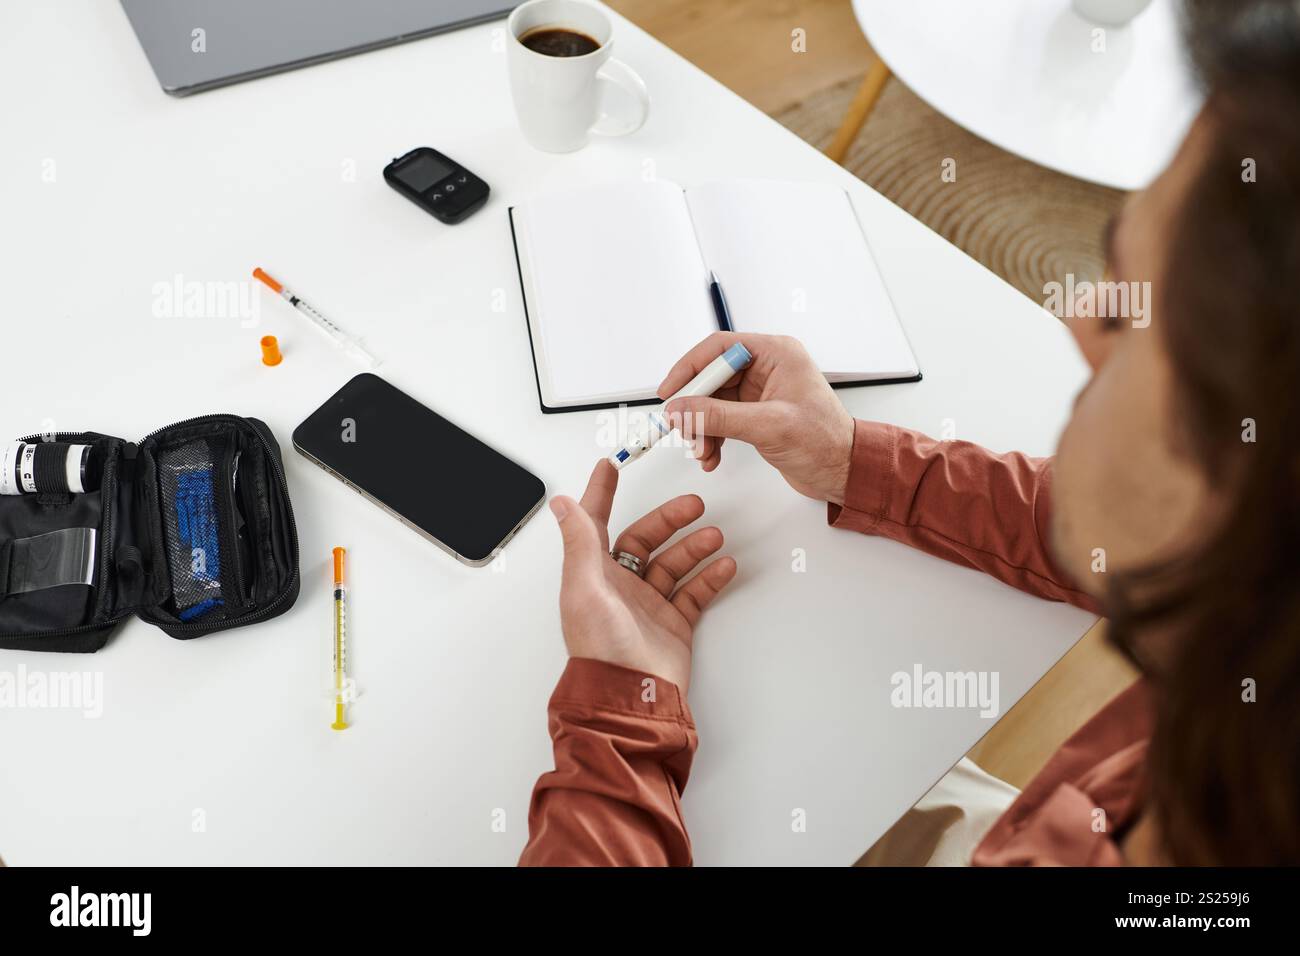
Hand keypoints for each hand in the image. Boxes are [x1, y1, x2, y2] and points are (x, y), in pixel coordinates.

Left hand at [549, 460, 737, 693]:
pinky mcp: (672, 624)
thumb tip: (562, 503)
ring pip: (673, 563)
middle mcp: (619, 586)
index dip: (601, 494)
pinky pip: (694, 592)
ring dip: (694, 547)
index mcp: (593, 574)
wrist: (631, 697)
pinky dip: (710, 578)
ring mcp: (647, 605)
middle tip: (693, 504)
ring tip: (714, 536)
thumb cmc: (601, 649)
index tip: (609, 468)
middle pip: (645, 539)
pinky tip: (724, 566)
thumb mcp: (585, 588)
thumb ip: (580, 542)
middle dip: (669, 519)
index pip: (596, 523)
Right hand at [658, 332, 855, 504]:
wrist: (843, 472)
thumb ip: (720, 417)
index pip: (719, 348)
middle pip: (712, 377)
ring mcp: (760, 392)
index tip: (669, 391)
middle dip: (695, 406)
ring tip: (701, 450)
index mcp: (776, 354)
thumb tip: (682, 410)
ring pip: (713, 401)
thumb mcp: (768, 426)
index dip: (689, 368)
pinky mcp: (757, 414)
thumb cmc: (825, 442)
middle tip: (681, 427)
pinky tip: (711, 455)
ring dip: (702, 426)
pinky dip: (712, 436)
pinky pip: (721, 419)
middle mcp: (767, 368)